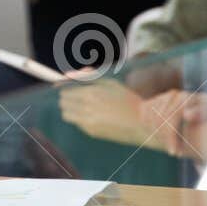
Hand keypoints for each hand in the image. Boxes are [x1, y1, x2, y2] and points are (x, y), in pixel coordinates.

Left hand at [59, 81, 190, 150]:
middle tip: (74, 98)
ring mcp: (88, 120)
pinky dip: (79, 119)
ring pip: (66, 114)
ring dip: (70, 109)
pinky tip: (92, 117)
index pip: (65, 90)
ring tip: (81, 107)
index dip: (64, 89)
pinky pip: (77, 123)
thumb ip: (89, 77)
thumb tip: (69, 74)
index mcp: (91, 92)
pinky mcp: (91, 131)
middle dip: (67, 99)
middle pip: (63, 102)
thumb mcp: (110, 83)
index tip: (64, 88)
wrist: (143, 123)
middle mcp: (87, 107)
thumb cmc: (128, 100)